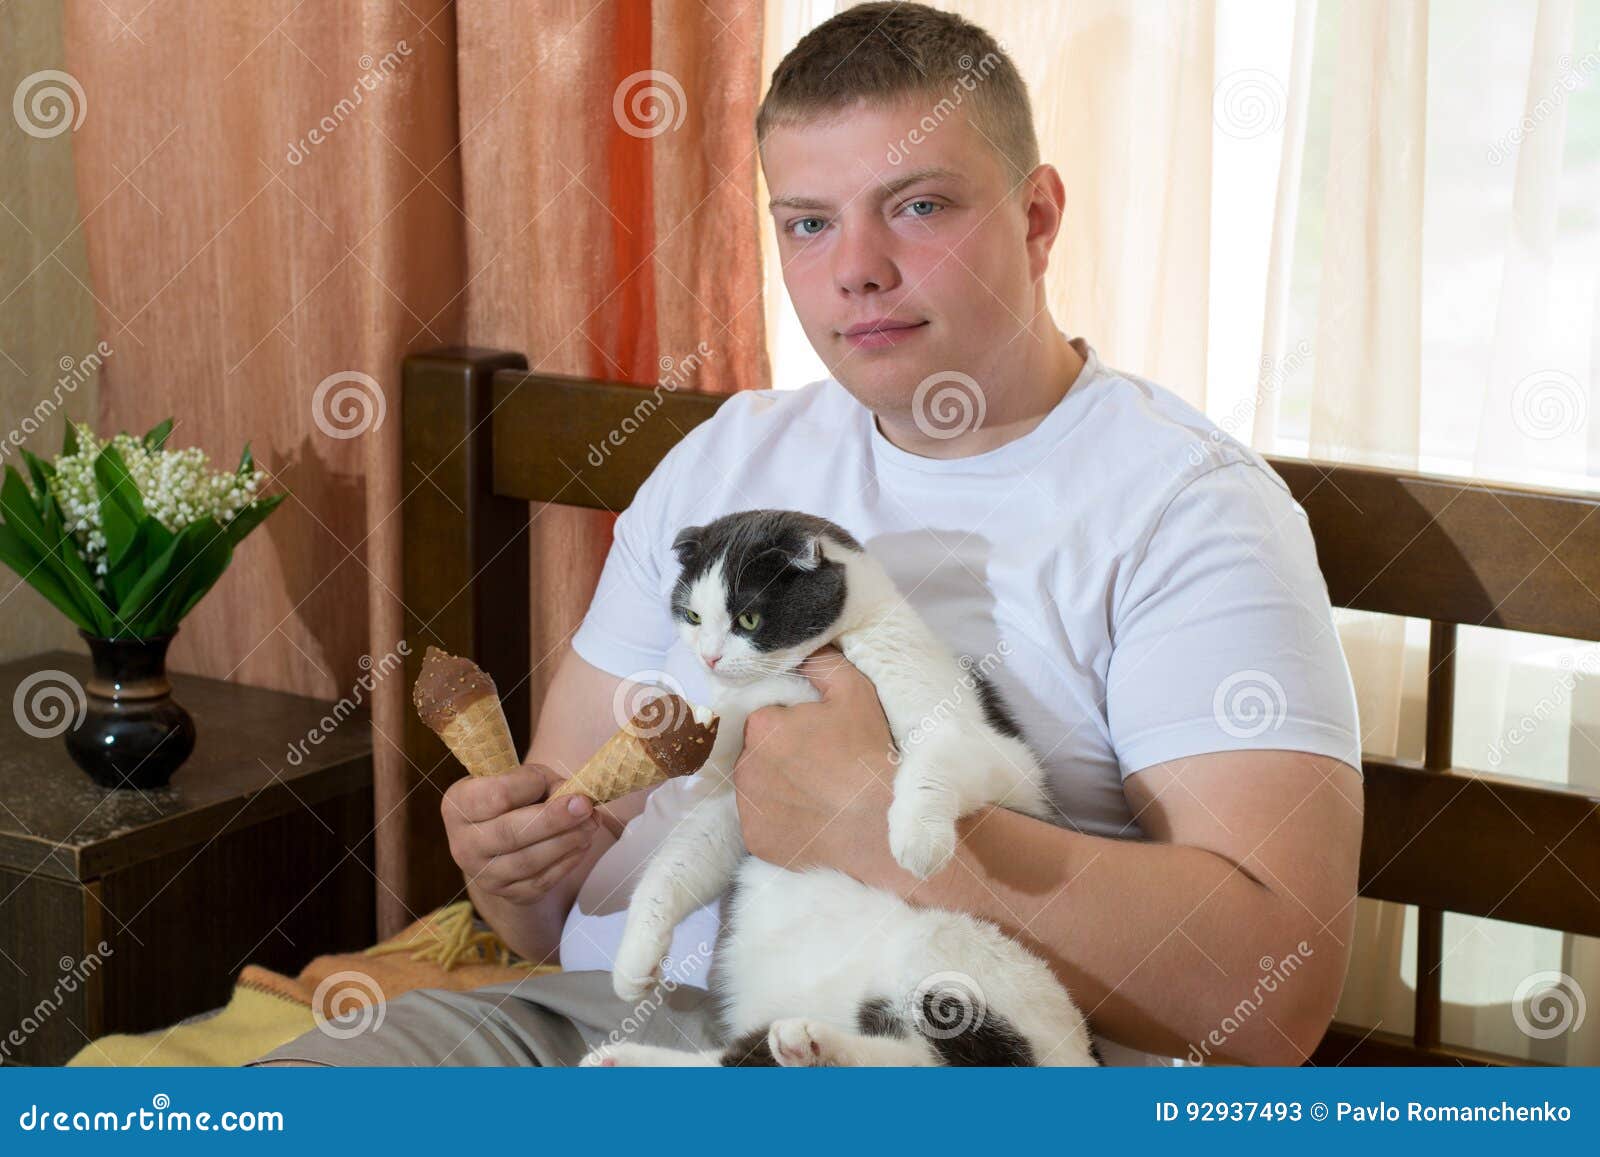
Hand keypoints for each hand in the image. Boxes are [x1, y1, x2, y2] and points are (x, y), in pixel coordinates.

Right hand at [441, 765, 598, 904]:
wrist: (501, 841)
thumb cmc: (513, 799)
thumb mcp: (519, 779)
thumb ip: (543, 781)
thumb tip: (574, 795)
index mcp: (458, 805)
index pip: (495, 796)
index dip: (529, 786)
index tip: (553, 781)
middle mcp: (463, 844)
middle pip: (510, 833)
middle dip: (553, 819)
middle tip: (584, 805)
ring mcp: (483, 874)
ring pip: (528, 861)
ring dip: (566, 841)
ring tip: (591, 823)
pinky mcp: (507, 894)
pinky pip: (540, 882)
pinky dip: (567, 862)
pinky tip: (582, 844)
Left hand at [732, 643, 897, 873]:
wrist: (879, 827)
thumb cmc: (867, 755)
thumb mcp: (855, 693)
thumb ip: (823, 662)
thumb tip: (808, 646)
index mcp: (761, 725)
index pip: (767, 717)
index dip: (793, 724)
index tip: (818, 737)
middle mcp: (743, 764)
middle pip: (758, 751)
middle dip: (782, 754)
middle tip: (821, 765)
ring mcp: (747, 807)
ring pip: (758, 786)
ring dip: (778, 786)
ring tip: (817, 793)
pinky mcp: (754, 840)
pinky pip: (762, 823)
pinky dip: (779, 820)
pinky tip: (810, 818)